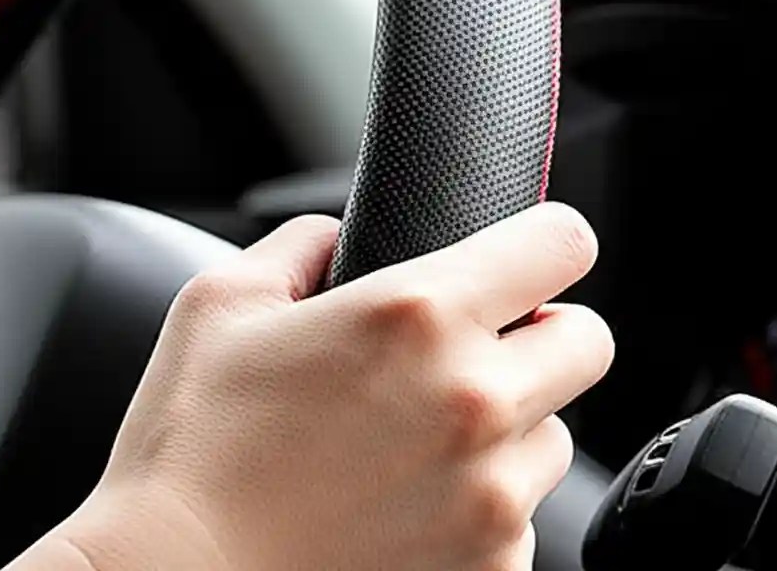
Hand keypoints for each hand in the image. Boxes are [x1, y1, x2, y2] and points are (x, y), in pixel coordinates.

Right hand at [17, 202, 613, 570]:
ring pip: (554, 439)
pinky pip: (521, 522)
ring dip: (506, 430)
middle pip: (587, 343)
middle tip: (469, 354)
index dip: (544, 241)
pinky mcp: (490, 570)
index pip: (561, 244)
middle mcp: (474, 404)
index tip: (524, 258)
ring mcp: (492, 499)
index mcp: (416, 317)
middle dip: (538, 337)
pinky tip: (400, 508)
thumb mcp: (221, 304)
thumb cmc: (189, 449)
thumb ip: (300, 245)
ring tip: (414, 446)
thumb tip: (338, 238)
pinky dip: (478, 508)